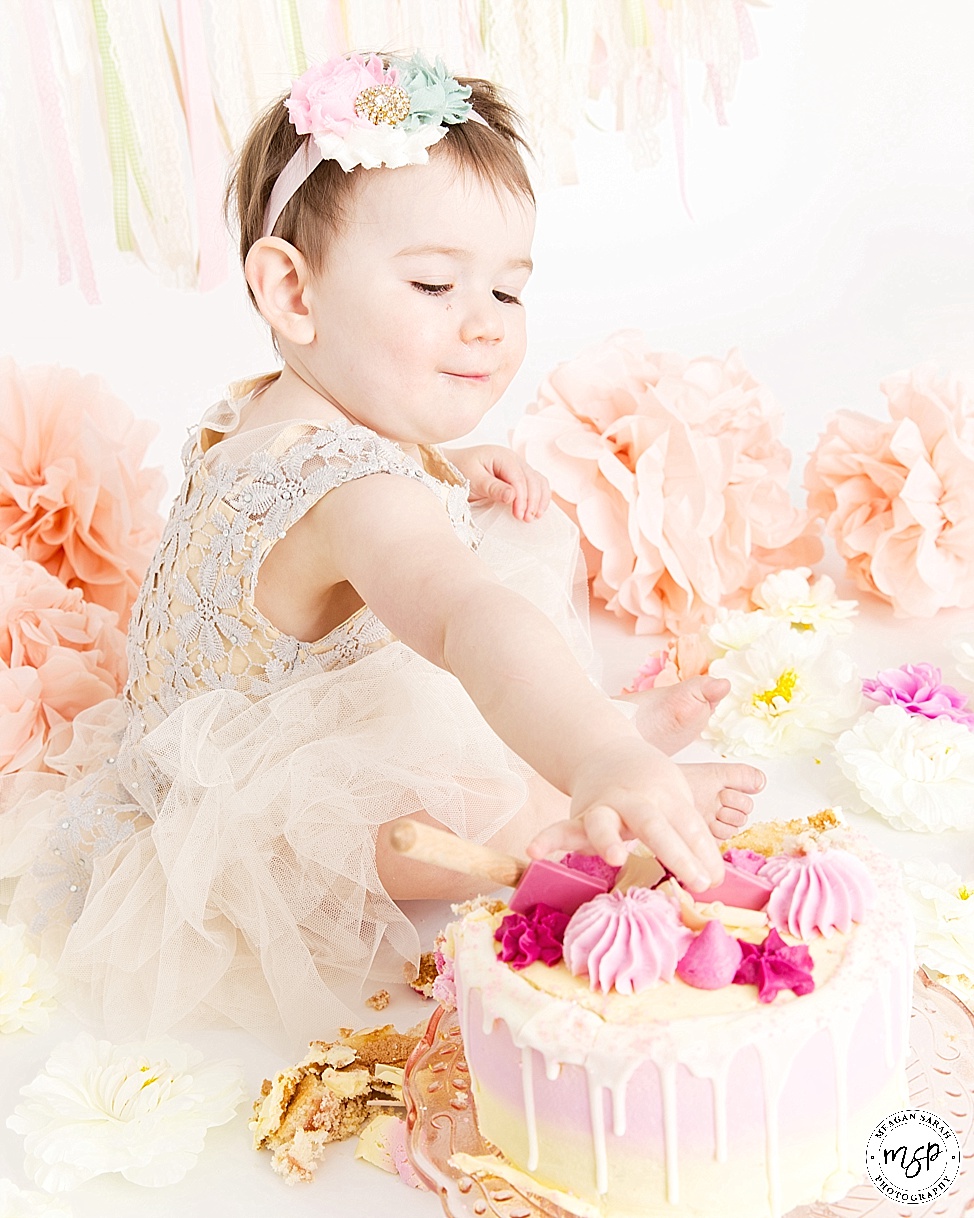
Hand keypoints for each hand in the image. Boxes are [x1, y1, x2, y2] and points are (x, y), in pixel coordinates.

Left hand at [445, 444, 550, 521]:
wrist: (451, 469)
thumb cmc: (459, 472)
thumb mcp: (472, 480)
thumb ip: (492, 487)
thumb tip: (512, 496)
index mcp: (502, 456)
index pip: (519, 477)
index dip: (522, 497)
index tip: (519, 515)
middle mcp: (514, 459)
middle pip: (532, 479)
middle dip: (532, 500)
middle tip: (526, 519)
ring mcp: (518, 468)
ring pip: (538, 481)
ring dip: (539, 499)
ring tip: (534, 517)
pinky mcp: (518, 477)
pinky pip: (536, 484)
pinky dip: (539, 497)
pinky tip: (536, 510)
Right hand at [526, 739, 724, 892]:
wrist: (609, 754)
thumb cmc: (651, 786)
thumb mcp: (677, 801)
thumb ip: (692, 839)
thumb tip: (713, 880)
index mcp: (663, 794)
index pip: (688, 824)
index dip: (703, 852)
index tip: (714, 880)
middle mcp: (633, 800)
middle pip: (654, 824)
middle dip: (677, 852)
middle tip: (698, 881)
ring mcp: (603, 808)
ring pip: (603, 823)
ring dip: (609, 840)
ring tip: (615, 857)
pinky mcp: (579, 818)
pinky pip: (560, 830)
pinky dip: (547, 840)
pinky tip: (534, 852)